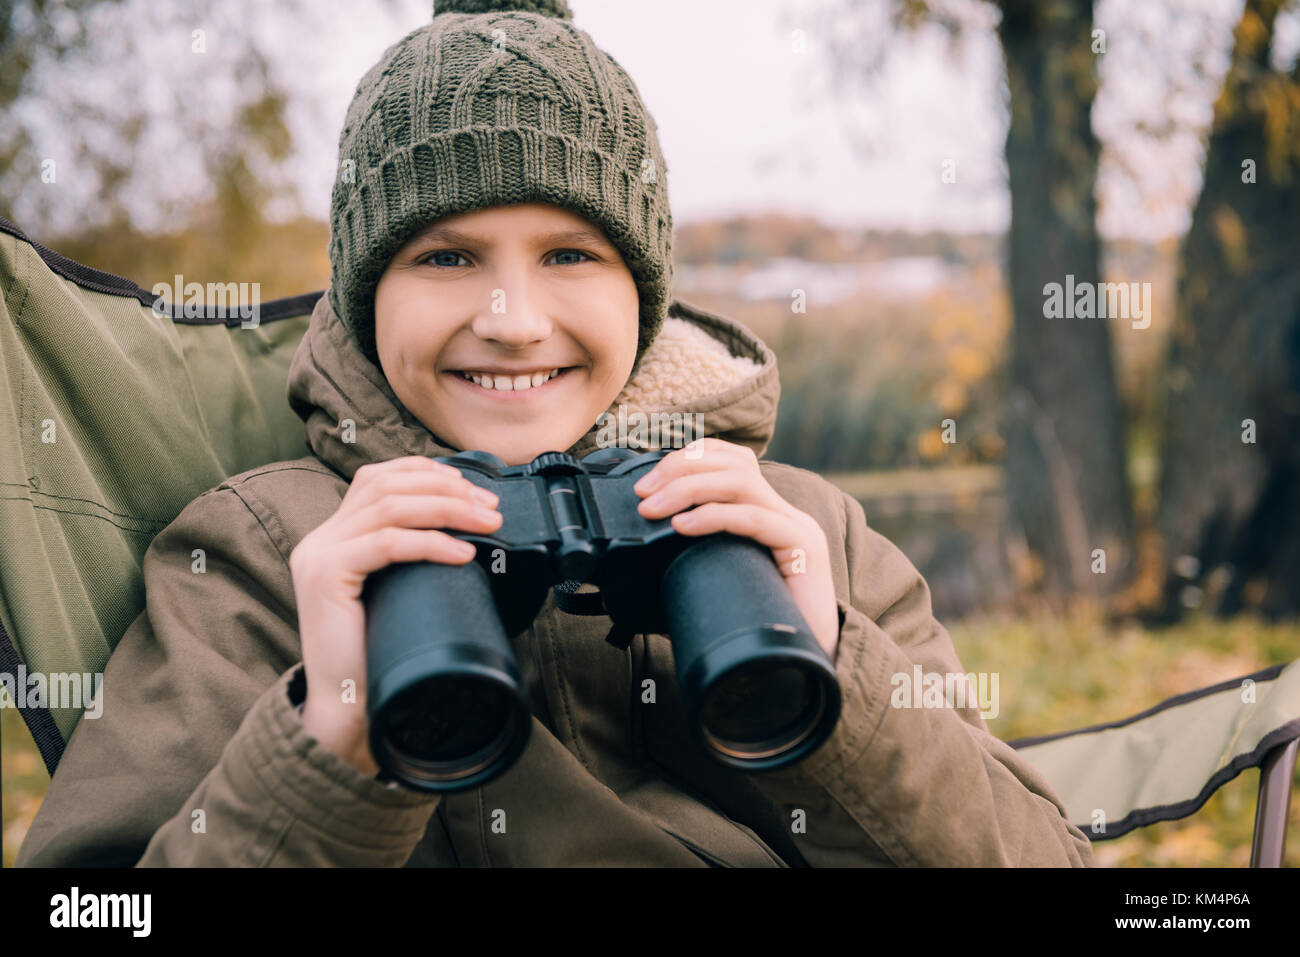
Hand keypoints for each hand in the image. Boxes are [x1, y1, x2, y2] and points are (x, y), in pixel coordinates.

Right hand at [287, 455, 502, 775]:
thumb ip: (413, 558)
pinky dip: (430, 542)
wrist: (349, 706)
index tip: (474, 488)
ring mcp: (318, 555)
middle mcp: (321, 539)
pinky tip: (461, 553)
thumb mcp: (399, 592)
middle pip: (387, 485)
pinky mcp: (325, 576)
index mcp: (335, 537)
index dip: (427, 473)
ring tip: (487, 524)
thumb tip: (468, 530)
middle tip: (491, 508)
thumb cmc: (381, 653)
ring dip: (448, 509)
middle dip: (447, 489)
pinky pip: (386, 544)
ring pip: (390, 507)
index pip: (378, 478)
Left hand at [633, 439, 839, 663]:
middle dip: (682, 469)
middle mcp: (786, 514)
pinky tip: (682, 526)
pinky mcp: (803, 549)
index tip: (649, 480)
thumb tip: (645, 558)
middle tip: (643, 494)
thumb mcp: (724, 583)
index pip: (734, 461)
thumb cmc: (761, 628)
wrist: (807, 665)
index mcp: (769, 515)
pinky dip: (713, 517)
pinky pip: (754, 518)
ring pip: (741, 482)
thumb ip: (700, 561)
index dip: (692, 457)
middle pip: (734, 464)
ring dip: (689, 488)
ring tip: (653, 509)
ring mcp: (798, 528)